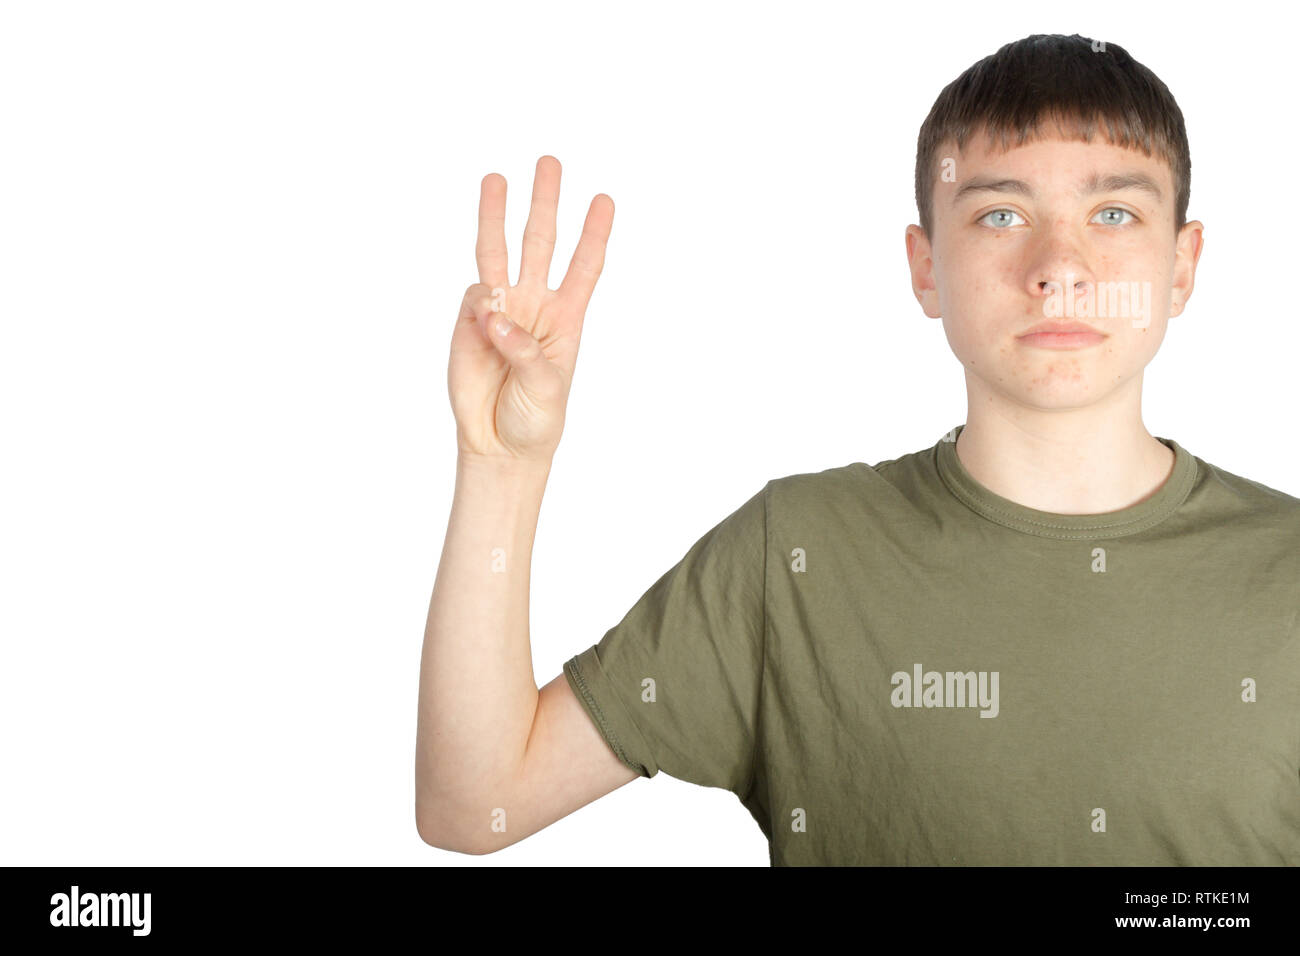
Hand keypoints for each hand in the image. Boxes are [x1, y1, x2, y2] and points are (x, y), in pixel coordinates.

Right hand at [448, 155, 613, 464]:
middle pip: (540, 243)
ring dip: (496, 217)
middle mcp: (534, 306)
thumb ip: (522, 348)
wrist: (498, 445)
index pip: (584, 266)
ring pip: (497, 253)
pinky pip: (472, 297)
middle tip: (549, 162)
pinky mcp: (467, 325)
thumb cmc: (536, 418)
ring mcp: (499, 312)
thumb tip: (495, 314)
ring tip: (496, 179)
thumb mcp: (547, 387)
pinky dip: (478, 302)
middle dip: (545, 204)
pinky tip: (486, 320)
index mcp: (567, 318)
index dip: (594, 234)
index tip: (605, 199)